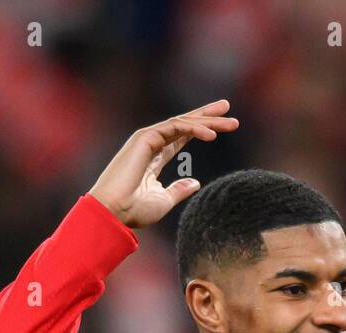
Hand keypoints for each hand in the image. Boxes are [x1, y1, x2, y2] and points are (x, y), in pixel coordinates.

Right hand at [88, 100, 239, 227]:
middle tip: (228, 108)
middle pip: (185, 124)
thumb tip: (195, 183)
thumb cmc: (133, 210)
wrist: (114, 212)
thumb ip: (179, 190)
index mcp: (155, 157)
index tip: (221, 126)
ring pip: (183, 123)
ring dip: (208, 121)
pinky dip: (195, 129)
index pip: (182, 136)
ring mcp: (147, 138)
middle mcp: (152, 143)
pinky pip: (175, 127)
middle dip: (207, 115)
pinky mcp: (145, 137)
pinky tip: (212, 135)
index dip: (201, 129)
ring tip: (231, 123)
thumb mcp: (164, 201)